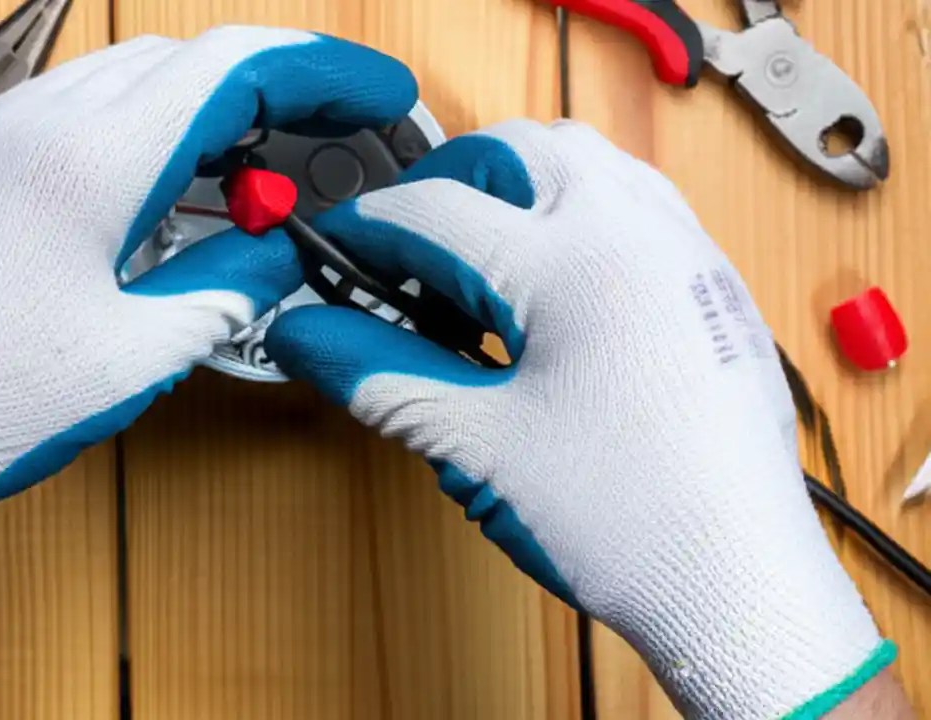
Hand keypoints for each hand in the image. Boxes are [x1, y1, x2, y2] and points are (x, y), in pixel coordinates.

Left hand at [0, 28, 416, 629]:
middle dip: (278, 87)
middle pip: (189, 60)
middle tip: (336, 135)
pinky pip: (84, 108)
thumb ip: (228, 291)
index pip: (234, 68)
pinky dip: (151, 125)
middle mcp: (35, 126)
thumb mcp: (135, 355)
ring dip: (213, 104)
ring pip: (136, 76)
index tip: (376, 95)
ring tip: (262, 166)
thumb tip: (277, 257)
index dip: (324, 73)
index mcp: (86, 163)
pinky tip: (177, 179)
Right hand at [263, 120, 894, 718]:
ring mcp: (686, 253)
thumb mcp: (475, 443)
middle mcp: (638, 234)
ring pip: (586, 159)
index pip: (432, 212)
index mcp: (573, 262)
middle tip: (398, 244)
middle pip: (514, 150)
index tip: (328, 256)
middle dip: (442, 182)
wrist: (739, 586)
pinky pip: (636, 200)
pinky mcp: (711, 286)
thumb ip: (378, 372)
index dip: (362, 231)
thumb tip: (307, 333)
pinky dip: (575, 209)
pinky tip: (550, 279)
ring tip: (472, 252)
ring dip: (514, 183)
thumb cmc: (626, 522)